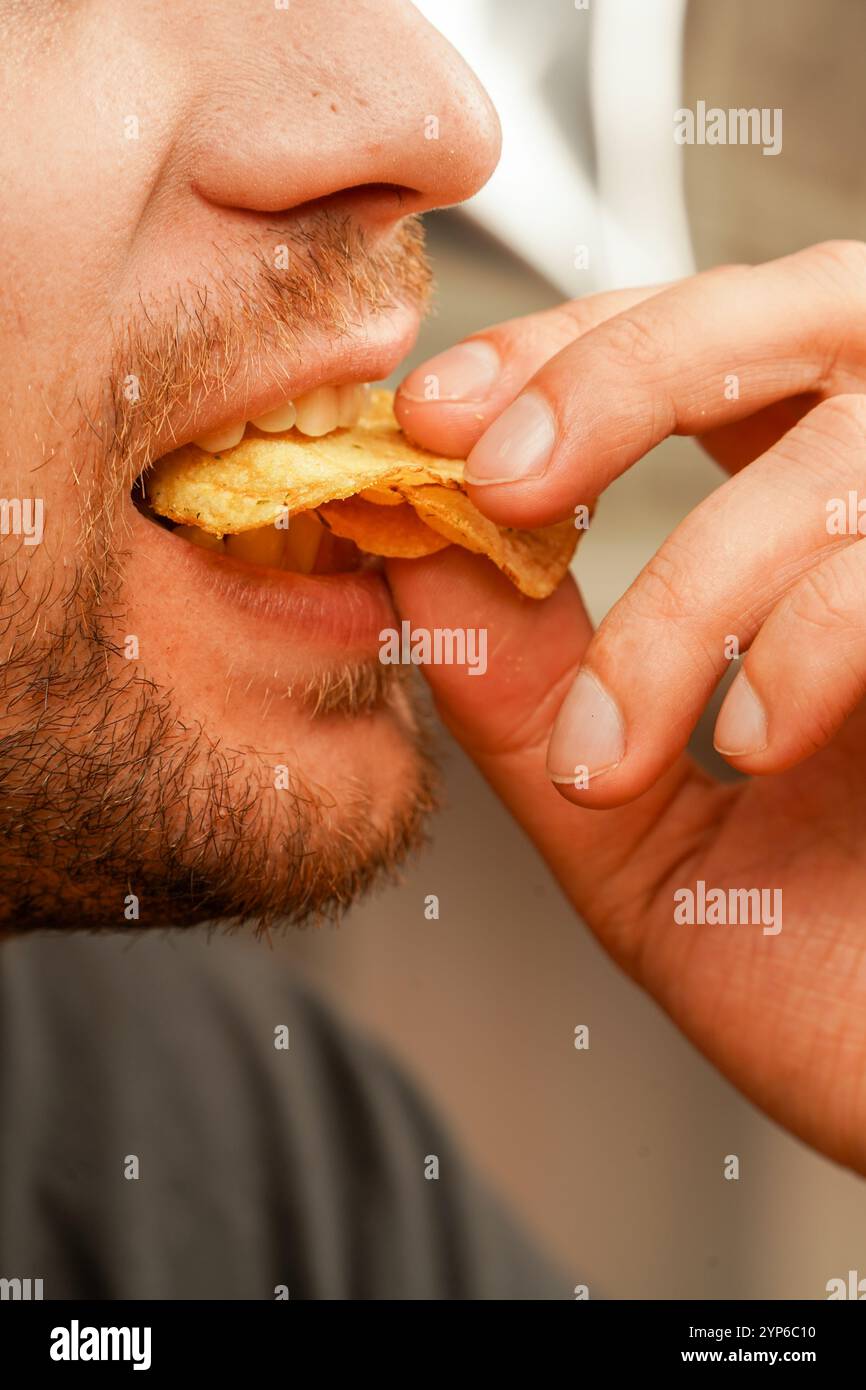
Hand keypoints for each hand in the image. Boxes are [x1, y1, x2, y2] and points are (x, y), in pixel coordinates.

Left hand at [386, 242, 865, 1173]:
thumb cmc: (824, 981)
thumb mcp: (628, 830)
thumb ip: (526, 696)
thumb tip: (414, 555)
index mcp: (815, 539)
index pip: (698, 351)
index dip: (566, 352)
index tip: (439, 417)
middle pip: (799, 309)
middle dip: (626, 373)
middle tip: (502, 477)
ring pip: (849, 445)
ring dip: (694, 585)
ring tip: (619, 747)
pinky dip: (813, 636)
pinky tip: (760, 742)